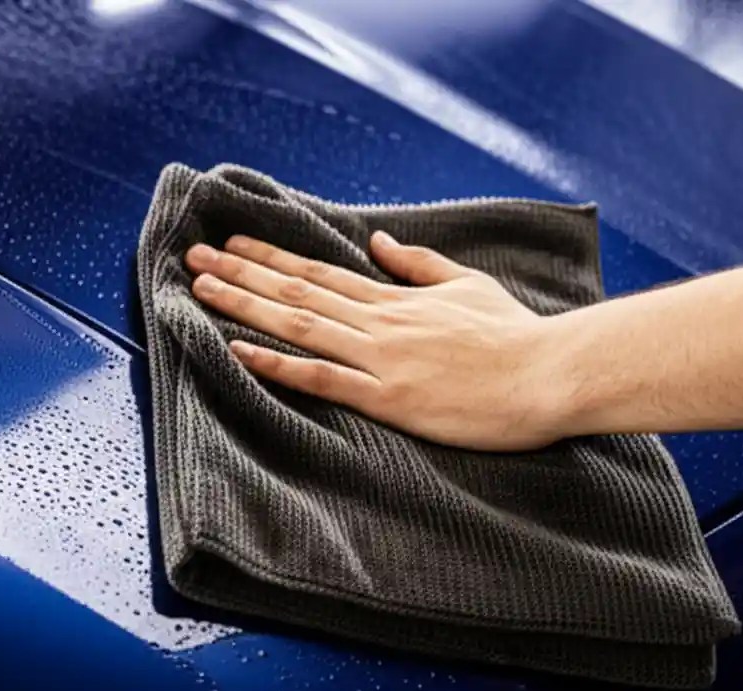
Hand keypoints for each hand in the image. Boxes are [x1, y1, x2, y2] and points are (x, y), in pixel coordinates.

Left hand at [184, 231, 573, 450]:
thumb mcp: (467, 285)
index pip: (318, 272)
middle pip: (296, 292)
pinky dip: (277, 364)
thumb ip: (418, 265)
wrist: (549, 375)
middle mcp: (378, 322)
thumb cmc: (515, 336)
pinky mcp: (388, 397)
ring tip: (201, 291)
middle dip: (240, 273)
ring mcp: (380, 358)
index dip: (269, 257)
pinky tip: (239, 352)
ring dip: (245, 306)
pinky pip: (322, 378)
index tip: (231, 243)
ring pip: (299, 325)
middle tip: (193, 258)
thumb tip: (379, 241)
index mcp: (395, 299)